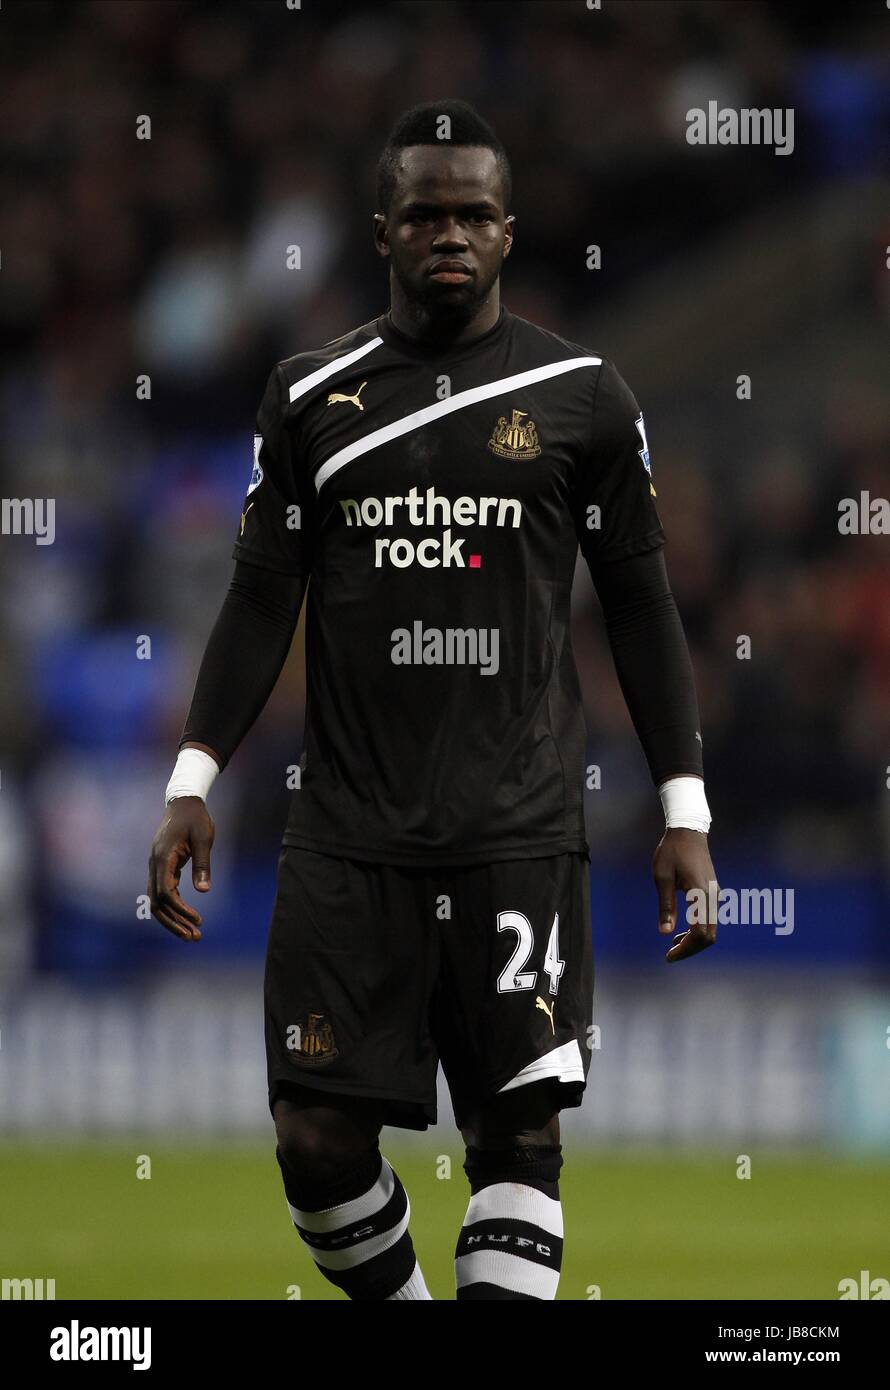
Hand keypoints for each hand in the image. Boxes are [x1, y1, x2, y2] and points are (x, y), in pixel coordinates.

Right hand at [147, 796, 214, 941]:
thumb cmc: (195, 819)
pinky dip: (174, 907)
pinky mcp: (163, 868)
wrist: (183, 803)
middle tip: (193, 937)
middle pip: (157, 903)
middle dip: (174, 922)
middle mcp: (155, 865)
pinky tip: (188, 917)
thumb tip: (204, 891)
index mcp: (163, 857)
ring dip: (173, 919)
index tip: (198, 919)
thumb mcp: (203, 838)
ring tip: (192, 934)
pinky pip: (164, 893)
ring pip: (158, 901)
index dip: (180, 909)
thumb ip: (202, 864)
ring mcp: (156, 867)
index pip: (165, 892)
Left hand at [652, 827, 718, 962]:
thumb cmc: (672, 851)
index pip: (700, 933)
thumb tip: (665, 933)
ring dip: (694, 941)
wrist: (688, 830)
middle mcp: (712, 897)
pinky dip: (698, 930)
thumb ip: (665, 906)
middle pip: (709, 936)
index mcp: (700, 894)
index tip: (669, 955)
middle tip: (670, 955)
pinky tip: (681, 931)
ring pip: (711, 929)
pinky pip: (709, 919)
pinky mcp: (712, 892)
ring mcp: (714, 895)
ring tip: (673, 945)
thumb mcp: (662, 878)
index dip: (686, 949)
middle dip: (691, 949)